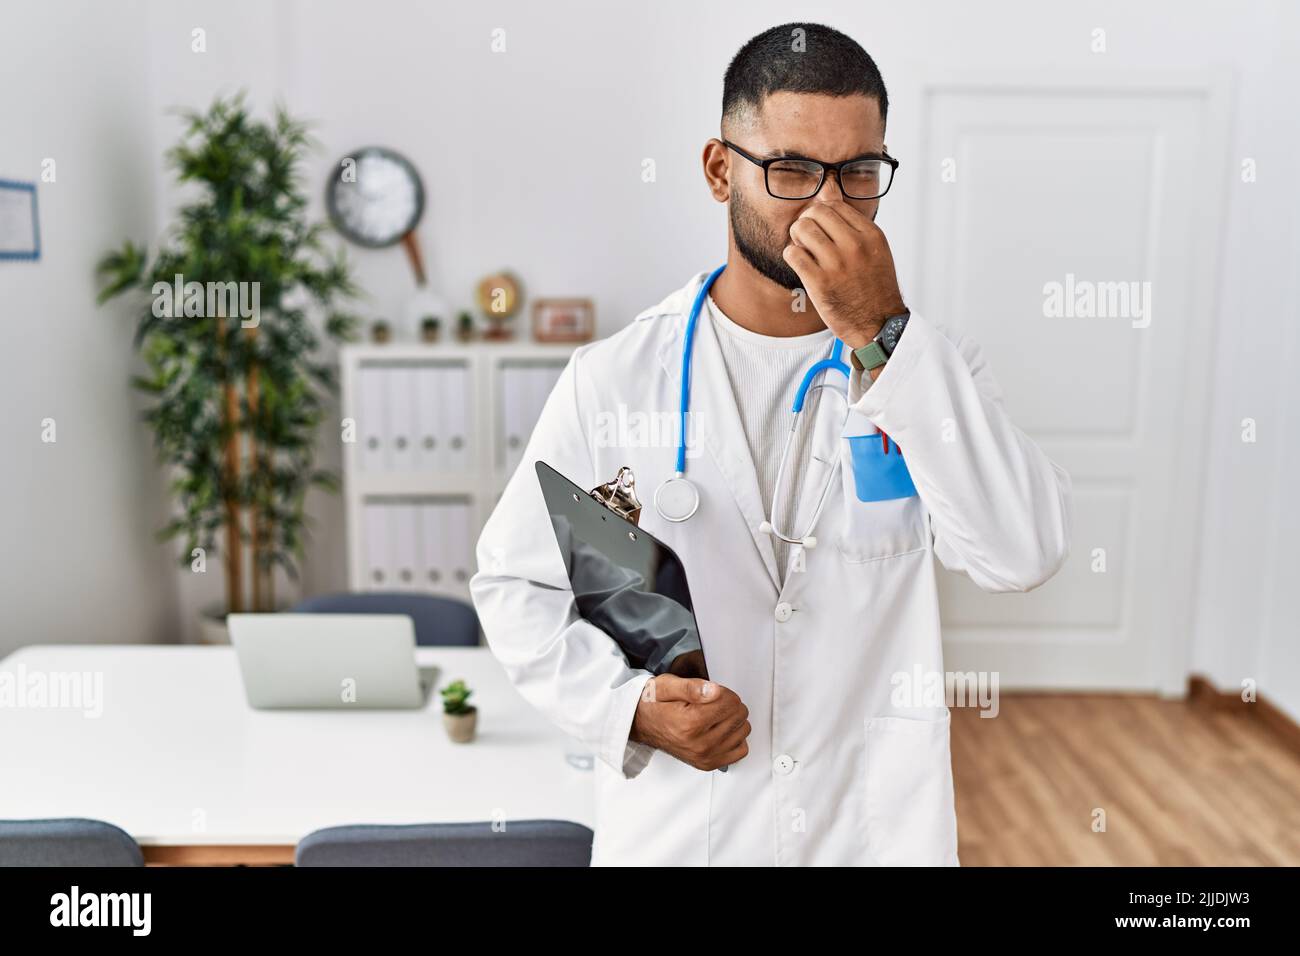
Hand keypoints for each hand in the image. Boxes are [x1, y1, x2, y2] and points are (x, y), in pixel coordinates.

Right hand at [630, 674, 749, 771]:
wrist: (639, 724)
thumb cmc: (653, 704)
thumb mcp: (665, 686)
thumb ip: (691, 687)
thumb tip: (715, 691)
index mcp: (690, 723)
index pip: (731, 702)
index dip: (723, 692)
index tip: (710, 692)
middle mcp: (699, 744)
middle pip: (739, 715)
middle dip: (728, 704)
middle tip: (710, 703)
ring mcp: (705, 756)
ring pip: (743, 731)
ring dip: (732, 719)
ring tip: (713, 715)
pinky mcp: (708, 764)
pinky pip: (740, 749)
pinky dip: (734, 737)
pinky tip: (719, 729)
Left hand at [782, 200, 905, 349]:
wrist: (879, 325)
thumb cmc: (874, 287)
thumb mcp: (874, 250)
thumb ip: (852, 223)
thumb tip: (828, 190)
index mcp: (870, 235)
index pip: (834, 205)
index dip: (820, 215)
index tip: (821, 230)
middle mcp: (855, 245)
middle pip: (815, 212)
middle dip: (806, 223)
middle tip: (807, 240)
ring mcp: (837, 264)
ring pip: (801, 229)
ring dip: (796, 239)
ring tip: (804, 252)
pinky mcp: (820, 282)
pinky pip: (792, 254)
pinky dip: (791, 256)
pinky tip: (800, 265)